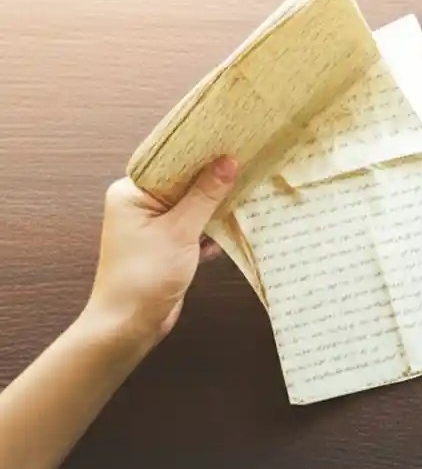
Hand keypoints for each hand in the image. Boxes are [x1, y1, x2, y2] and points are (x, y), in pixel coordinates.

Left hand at [84, 157, 237, 346]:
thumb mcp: (179, 231)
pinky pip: (194, 228)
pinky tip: (229, 230)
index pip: (170, 162)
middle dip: (212, 181)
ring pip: (191, 207)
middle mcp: (139, 205)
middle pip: (183, 183)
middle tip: (246, 165)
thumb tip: (228, 162)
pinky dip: (210, 231)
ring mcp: (153, 227)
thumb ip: (205, 196)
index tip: (231, 143)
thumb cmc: (144, 277)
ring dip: (214, 208)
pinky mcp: (166, 246)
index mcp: (131, 193)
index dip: (200, 153)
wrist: (129, 325)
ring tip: (245, 195)